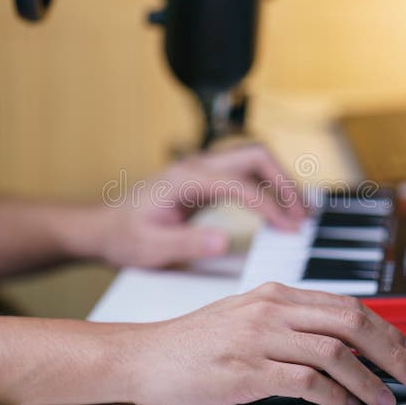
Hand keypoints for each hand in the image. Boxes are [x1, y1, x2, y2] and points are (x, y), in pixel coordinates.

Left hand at [91, 145, 305, 268]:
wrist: (103, 227)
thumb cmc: (123, 237)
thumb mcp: (150, 248)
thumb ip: (186, 244)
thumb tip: (224, 242)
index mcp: (186, 179)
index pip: (242, 183)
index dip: (270, 205)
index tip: (289, 229)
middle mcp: (197, 166)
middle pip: (256, 156)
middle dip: (285, 182)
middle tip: (302, 216)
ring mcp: (203, 169)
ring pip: (255, 160)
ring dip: (281, 182)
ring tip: (299, 214)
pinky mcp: (206, 179)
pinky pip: (247, 173)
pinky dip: (269, 187)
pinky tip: (278, 211)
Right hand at [121, 283, 405, 404]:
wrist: (145, 356)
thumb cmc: (196, 342)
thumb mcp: (248, 320)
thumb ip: (292, 325)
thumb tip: (343, 345)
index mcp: (275, 295)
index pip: (347, 306)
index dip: (388, 330)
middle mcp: (271, 309)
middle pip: (350, 322)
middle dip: (393, 350)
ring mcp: (258, 338)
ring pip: (334, 351)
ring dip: (370, 379)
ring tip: (387, 400)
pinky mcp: (245, 370)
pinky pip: (304, 381)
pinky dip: (334, 395)